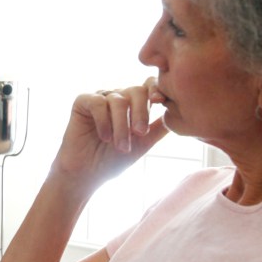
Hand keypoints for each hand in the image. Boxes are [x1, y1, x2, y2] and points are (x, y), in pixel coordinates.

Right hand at [50, 77, 169, 191]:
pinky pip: (98, 102)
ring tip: (121, 146)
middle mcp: (117, 97)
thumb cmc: (112, 161)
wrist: (86, 175)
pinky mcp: (82, 102)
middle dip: (141, 112)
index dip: (156, 89)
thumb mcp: (142, 145)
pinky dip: (103, 121)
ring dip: (122, 126)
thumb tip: (180, 116)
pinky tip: (104, 137)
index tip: (160, 101)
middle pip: (136, 90)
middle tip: (140, 134)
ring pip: (118, 100)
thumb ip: (158, 129)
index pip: (148, 86)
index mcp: (133, 104)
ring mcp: (100, 98)